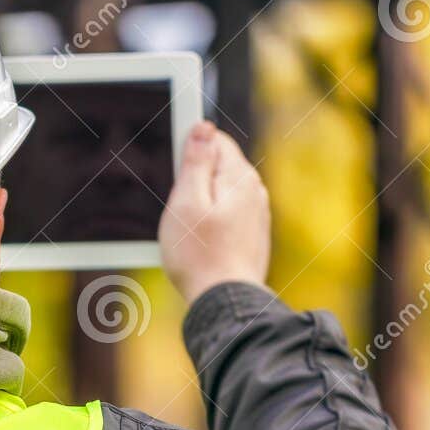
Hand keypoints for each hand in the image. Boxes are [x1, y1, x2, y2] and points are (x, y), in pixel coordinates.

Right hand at [159, 121, 270, 302]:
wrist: (226, 301)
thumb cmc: (199, 255)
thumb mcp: (187, 202)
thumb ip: (196, 162)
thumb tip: (203, 127)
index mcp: (239, 177)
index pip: (216, 139)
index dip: (189, 147)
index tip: (173, 168)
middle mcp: (254, 191)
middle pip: (219, 167)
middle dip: (194, 179)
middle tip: (177, 208)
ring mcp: (256, 215)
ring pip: (222, 193)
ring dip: (202, 204)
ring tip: (188, 231)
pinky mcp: (253, 236)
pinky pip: (228, 216)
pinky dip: (212, 223)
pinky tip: (201, 244)